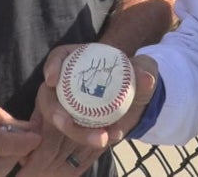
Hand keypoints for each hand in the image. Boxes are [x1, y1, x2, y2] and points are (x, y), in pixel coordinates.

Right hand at [16, 46, 158, 175]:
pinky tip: (111, 137)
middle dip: (54, 112)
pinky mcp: (78, 125)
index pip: (59, 57)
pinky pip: (78, 135)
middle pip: (51, 96)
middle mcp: (68, 83)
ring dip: (75, 132)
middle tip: (65, 122)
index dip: (52, 67)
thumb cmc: (135, 75)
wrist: (140, 99)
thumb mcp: (143, 68)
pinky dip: (91, 139)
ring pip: (61, 121)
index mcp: (79, 60)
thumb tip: (146, 78)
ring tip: (100, 139)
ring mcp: (70, 106)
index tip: (52, 80)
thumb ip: (144, 69)